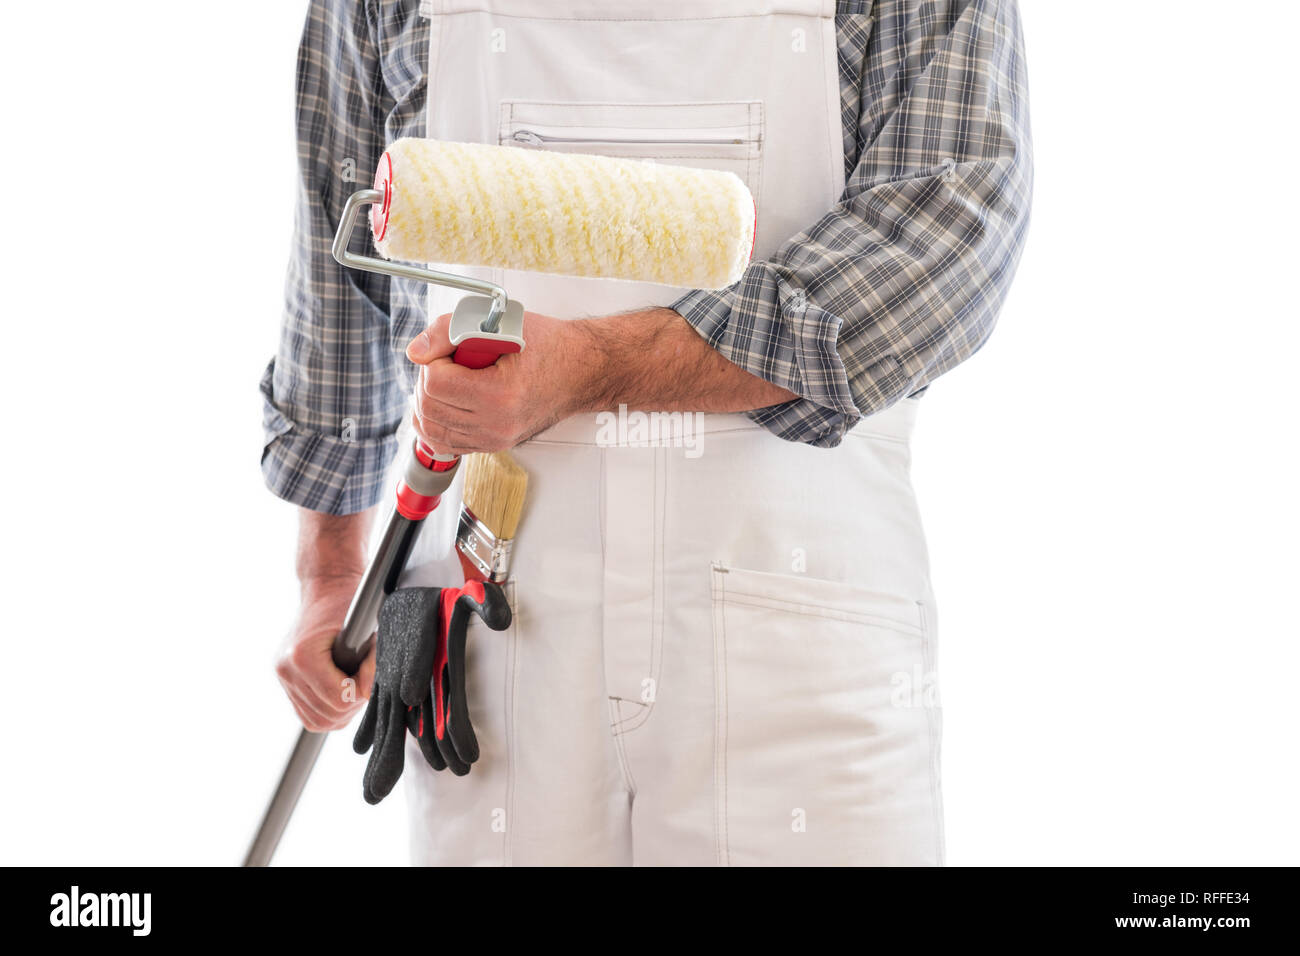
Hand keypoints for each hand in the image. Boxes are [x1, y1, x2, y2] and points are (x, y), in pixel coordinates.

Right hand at [275, 577, 375, 731]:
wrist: (327, 588)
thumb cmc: (349, 605)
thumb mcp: (367, 632)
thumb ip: (371, 665)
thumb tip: (366, 693)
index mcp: (302, 655)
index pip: (338, 699)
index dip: (361, 691)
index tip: (368, 672)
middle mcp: (286, 669)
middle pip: (328, 714)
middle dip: (352, 703)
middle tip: (364, 680)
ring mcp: (282, 677)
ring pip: (317, 721)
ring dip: (341, 711)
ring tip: (354, 686)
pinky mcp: (285, 681)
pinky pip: (307, 714)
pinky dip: (327, 711)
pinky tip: (341, 693)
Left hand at [405, 311, 588, 454]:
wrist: (579, 371)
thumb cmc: (548, 347)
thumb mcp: (501, 324)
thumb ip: (450, 330)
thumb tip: (416, 351)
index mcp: (501, 394)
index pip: (435, 382)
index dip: (433, 359)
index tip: (448, 349)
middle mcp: (497, 424)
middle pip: (428, 407)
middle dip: (427, 379)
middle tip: (445, 362)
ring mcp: (495, 439)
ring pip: (431, 428)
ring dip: (428, 401)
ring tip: (445, 381)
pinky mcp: (492, 445)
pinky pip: (445, 442)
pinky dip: (436, 422)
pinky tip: (446, 403)